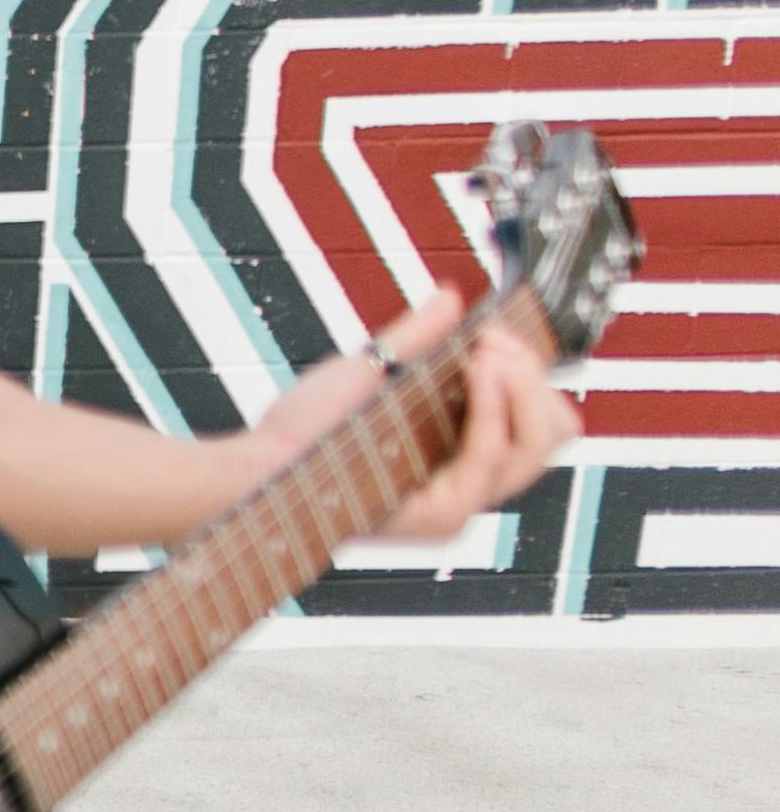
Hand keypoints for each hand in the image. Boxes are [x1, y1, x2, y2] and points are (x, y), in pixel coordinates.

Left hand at [268, 285, 581, 546]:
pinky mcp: (441, 516)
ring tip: (488, 349)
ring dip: (522, 385)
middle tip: (495, 340)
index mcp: (463, 455)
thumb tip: (452, 295)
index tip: (498, 331)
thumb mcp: (369, 369)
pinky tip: (479, 367)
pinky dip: (491, 405)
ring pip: (538, 444)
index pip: (541, 420)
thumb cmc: (303, 429)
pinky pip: (490, 457)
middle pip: (555, 433)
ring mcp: (460, 505)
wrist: (256, 468)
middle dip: (536, 375)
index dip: (534, 372)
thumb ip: (417, 336)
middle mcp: (471, 485)